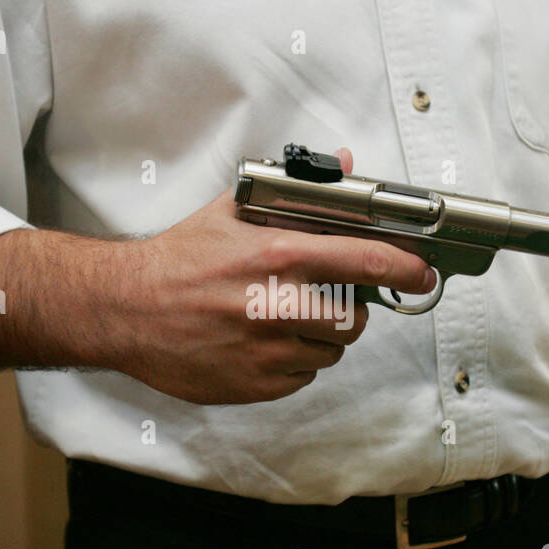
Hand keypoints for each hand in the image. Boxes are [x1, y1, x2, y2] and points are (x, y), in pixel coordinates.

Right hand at [114, 148, 435, 403]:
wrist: (124, 311)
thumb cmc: (178, 260)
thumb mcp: (233, 211)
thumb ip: (295, 192)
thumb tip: (344, 164)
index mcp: (277, 255)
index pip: (367, 261)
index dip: (408, 270)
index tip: (423, 275)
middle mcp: (278, 304)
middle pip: (357, 317)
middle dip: (352, 309)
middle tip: (326, 299)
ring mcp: (267, 350)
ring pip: (332, 350)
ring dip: (321, 337)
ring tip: (283, 319)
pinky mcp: (255, 384)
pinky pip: (302, 377)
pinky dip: (293, 363)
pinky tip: (263, 343)